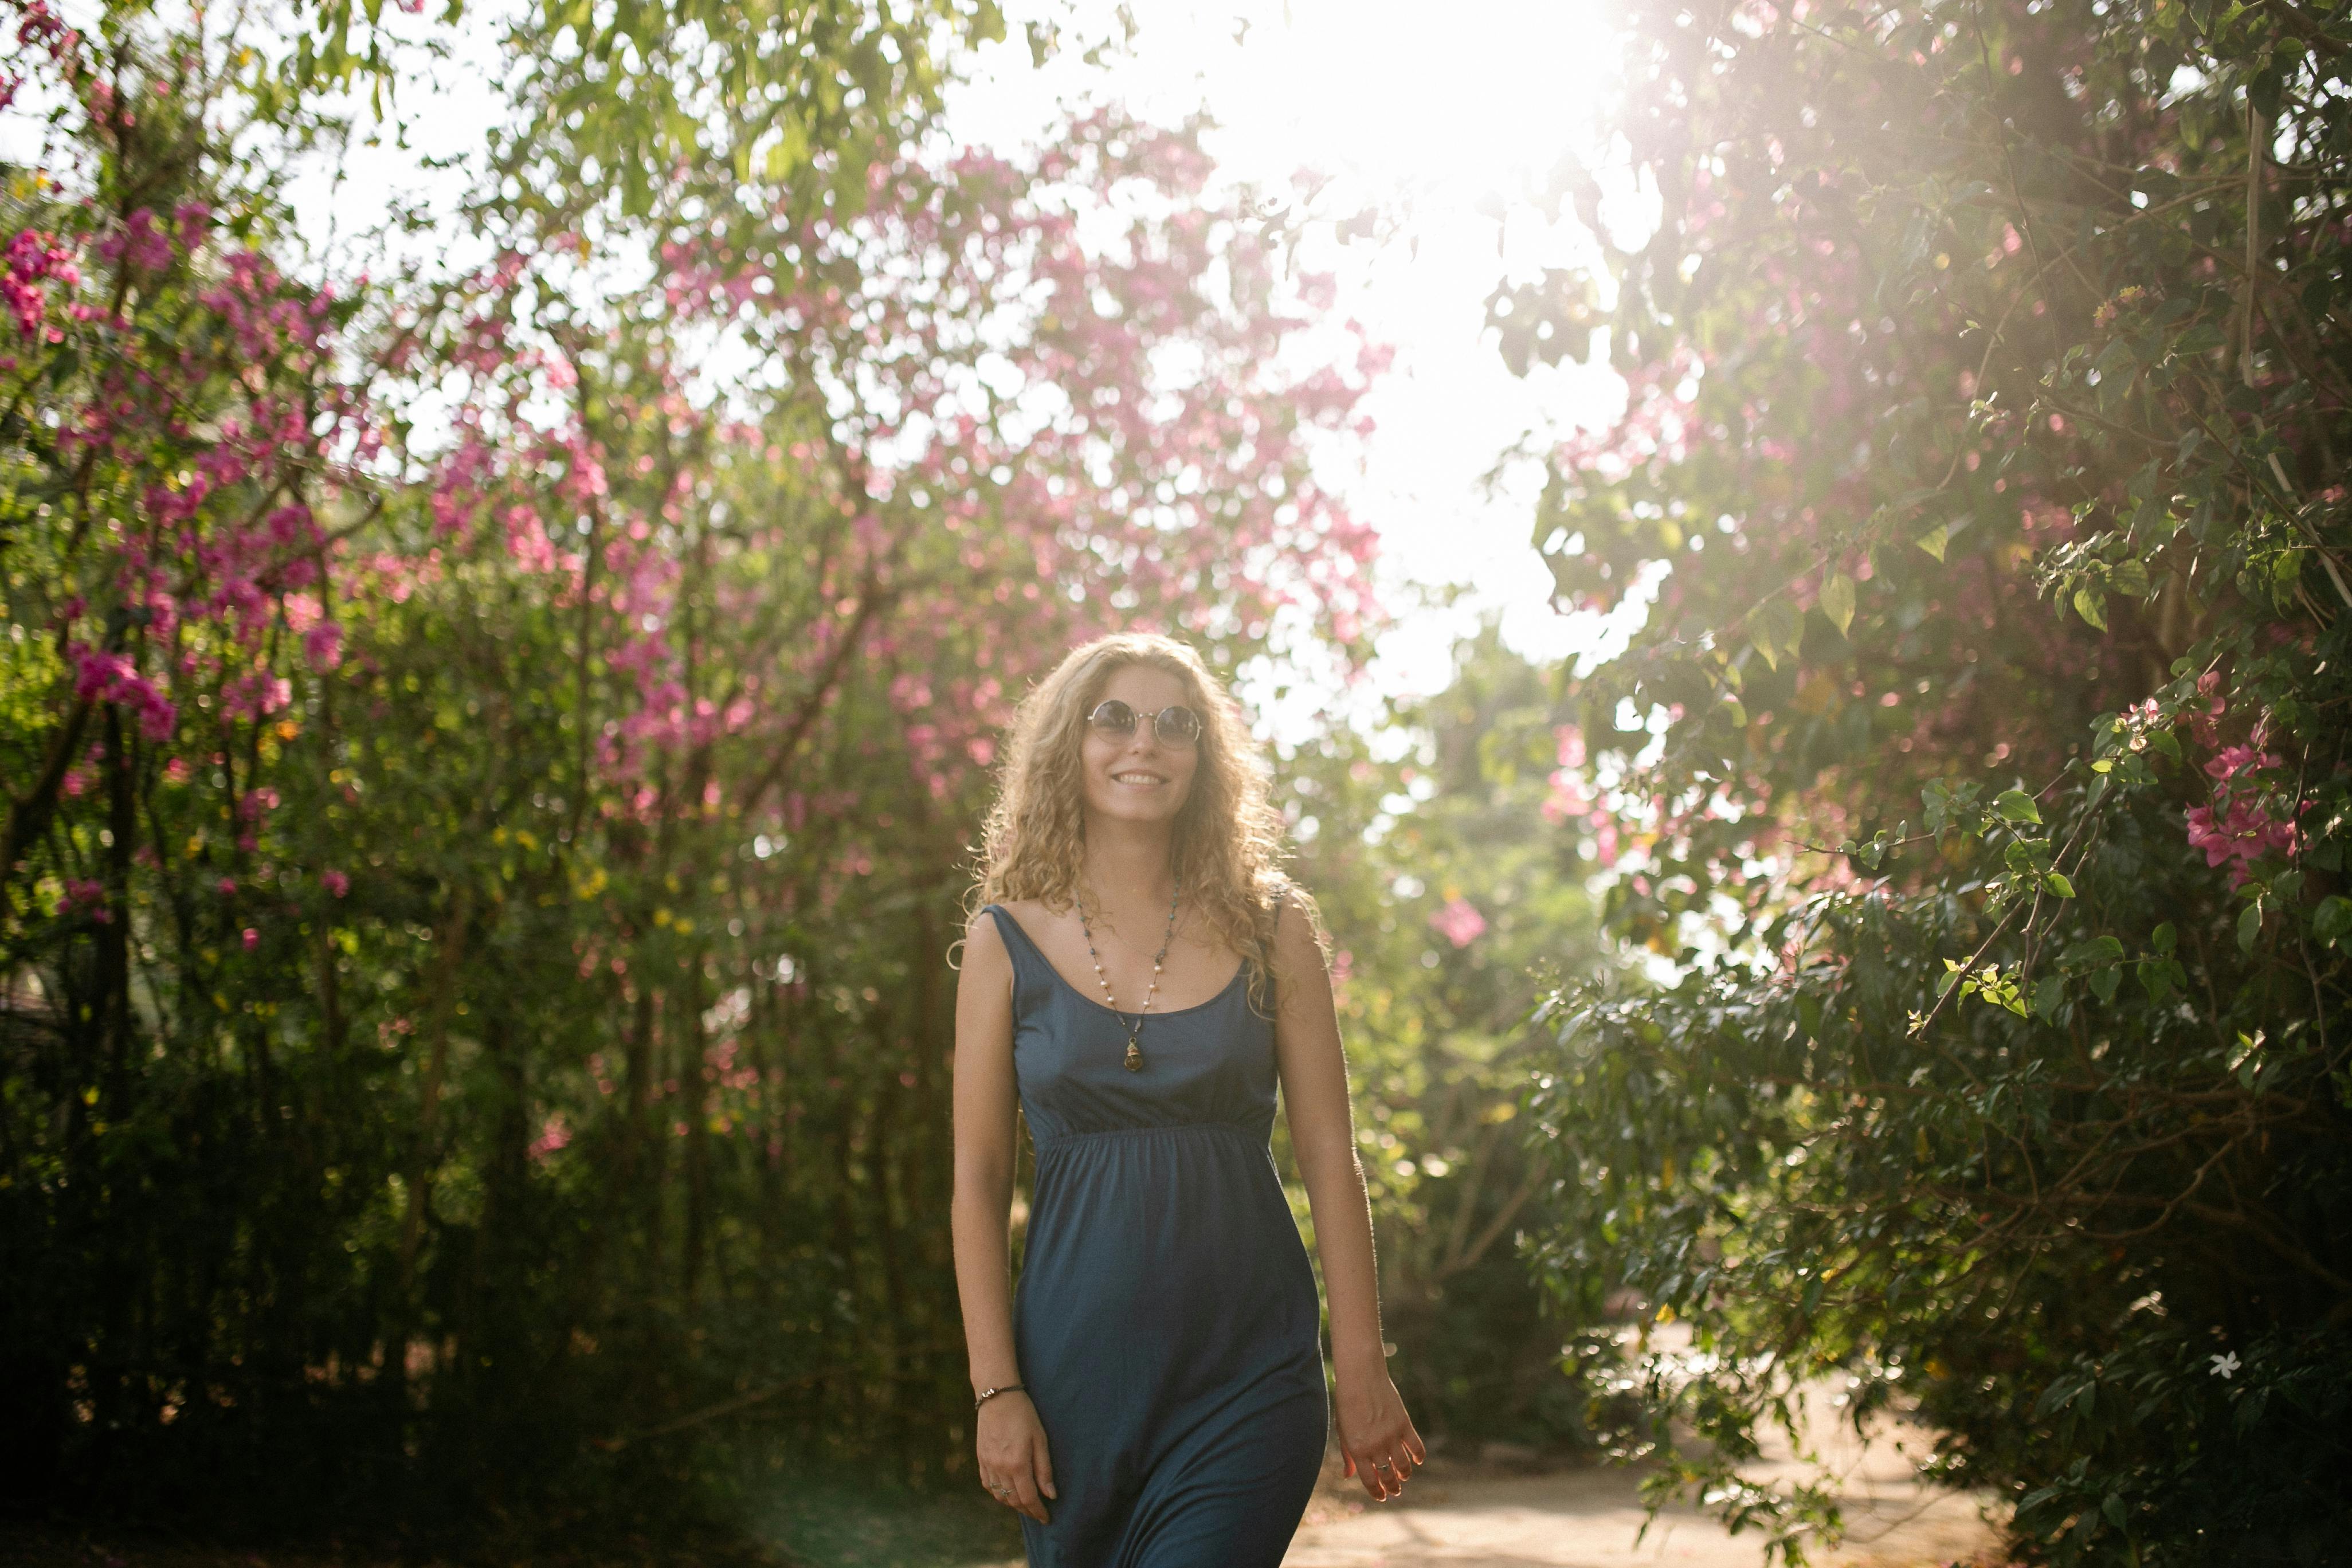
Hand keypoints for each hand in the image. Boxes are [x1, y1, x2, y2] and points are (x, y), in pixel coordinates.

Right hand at [976, 1391, 1055, 1523]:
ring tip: (1025, 1503)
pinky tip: (1006, 1491)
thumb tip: (1050, 1494)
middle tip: (1038, 1513)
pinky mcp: (981, 1459)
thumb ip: (1044, 1469)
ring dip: (1013, 1504)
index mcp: (1017, 1464)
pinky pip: (988, 1485)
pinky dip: (998, 1493)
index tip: (1047, 1518)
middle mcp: (1000, 1468)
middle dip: (1027, 1510)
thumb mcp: (1040, 1439)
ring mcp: (988, 1465)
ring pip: (1000, 1496)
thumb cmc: (1024, 1415)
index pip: (1028, 1498)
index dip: (1038, 1511)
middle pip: (1014, 1500)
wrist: (997, 1396)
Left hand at [1335, 1366, 1424, 1501]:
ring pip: (1404, 1466)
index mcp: (1357, 1449)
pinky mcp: (1404, 1424)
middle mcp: (1375, 1446)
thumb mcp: (1343, 1430)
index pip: (1370, 1480)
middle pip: (1388, 1476)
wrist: (1360, 1376)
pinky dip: (1418, 1456)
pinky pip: (1416, 1447)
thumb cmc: (1347, 1403)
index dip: (1377, 1492)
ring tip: (1404, 1477)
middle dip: (1393, 1487)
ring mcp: (1391, 1435)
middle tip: (1396, 1491)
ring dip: (1405, 1475)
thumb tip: (1348, 1475)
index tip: (1381, 1497)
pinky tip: (1417, 1460)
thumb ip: (1347, 1455)